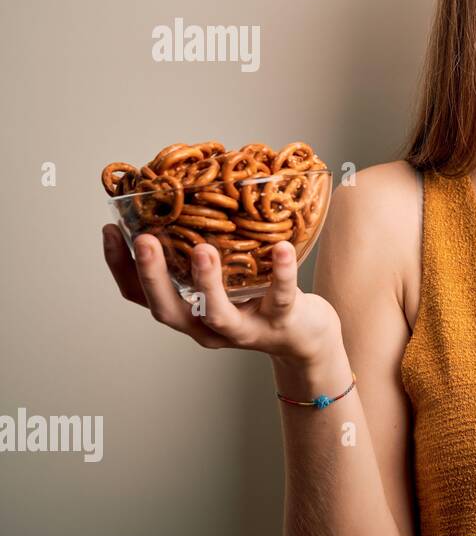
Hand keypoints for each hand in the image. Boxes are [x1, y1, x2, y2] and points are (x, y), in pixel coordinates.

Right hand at [102, 224, 341, 367]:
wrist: (304, 336)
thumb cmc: (258, 298)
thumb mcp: (224, 277)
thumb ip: (201, 253)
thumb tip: (184, 198)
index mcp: (188, 312)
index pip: (140, 296)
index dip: (120, 266)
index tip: (111, 230)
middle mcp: (207, 327)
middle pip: (168, 311)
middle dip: (152, 276)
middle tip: (144, 241)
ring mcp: (244, 329)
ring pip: (217, 314)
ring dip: (207, 282)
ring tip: (204, 249)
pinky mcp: (281, 322)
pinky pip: (279, 297)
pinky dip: (281, 273)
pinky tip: (282, 247)